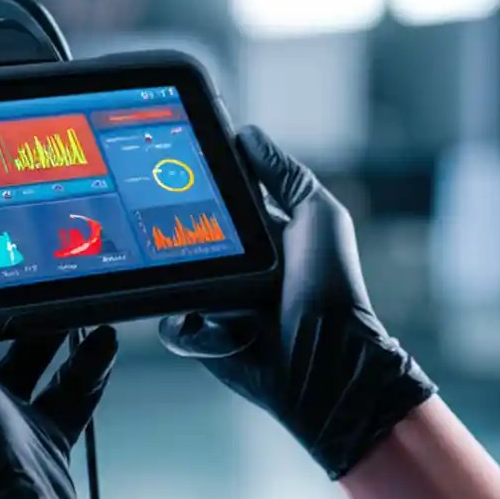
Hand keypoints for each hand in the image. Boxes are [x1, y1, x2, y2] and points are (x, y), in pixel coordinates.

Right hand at [159, 126, 435, 479]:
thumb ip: (285, 175)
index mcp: (262, 232)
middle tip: (166, 225)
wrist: (328, 364)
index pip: (217, 196)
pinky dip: (188, 327)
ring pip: (172, 278)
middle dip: (173, 230)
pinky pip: (172, 323)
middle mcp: (235, 264)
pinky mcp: (203, 337)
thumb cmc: (333, 289)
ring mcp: (216, 301)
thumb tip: (246, 134)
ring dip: (186, 282)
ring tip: (215, 293)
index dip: (197, 181)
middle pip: (184, 233)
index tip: (176, 161)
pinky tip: (211, 324)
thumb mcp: (317, 217)